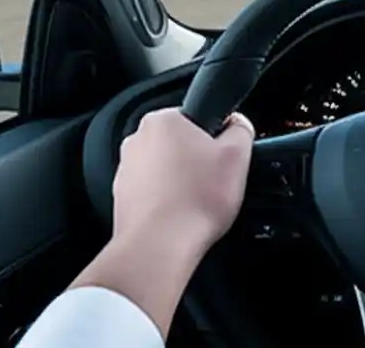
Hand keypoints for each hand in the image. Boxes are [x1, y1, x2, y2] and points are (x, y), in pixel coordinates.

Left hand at [112, 108, 254, 253]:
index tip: (224, 159)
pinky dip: (166, 202)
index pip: (197, 118)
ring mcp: (125, 170)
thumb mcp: (237, 156)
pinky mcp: (122, 198)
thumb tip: (238, 124)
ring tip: (197, 203)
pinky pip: (153, 193)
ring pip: (166, 169)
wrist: (159, 247)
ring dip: (182, 182)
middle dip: (198, 161)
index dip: (216, 139)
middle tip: (215, 182)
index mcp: (163, 121)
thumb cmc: (195, 201)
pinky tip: (180, 216)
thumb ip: (241, 129)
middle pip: (180, 144)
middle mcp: (137, 140)